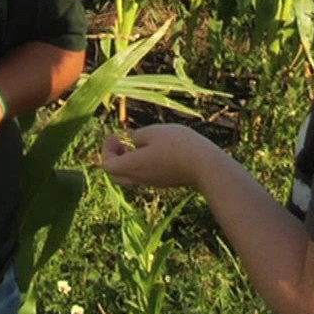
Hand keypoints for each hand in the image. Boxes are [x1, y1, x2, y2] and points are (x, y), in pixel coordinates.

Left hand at [100, 123, 218, 188]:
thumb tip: (134, 141)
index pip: (107, 165)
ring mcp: (153, 182)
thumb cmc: (179, 145)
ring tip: (137, 145)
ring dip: (127, 161)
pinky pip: (144, 177)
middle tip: (121, 143)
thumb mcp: (155, 131)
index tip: (116, 134)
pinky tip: (152, 151)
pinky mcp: (164, 181)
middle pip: (115, 176)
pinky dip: (140, 165)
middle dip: (114, 158)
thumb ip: (138, 136)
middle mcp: (140, 178)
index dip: (106, 149)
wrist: (206, 166)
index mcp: (133, 166)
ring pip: (129, 178)